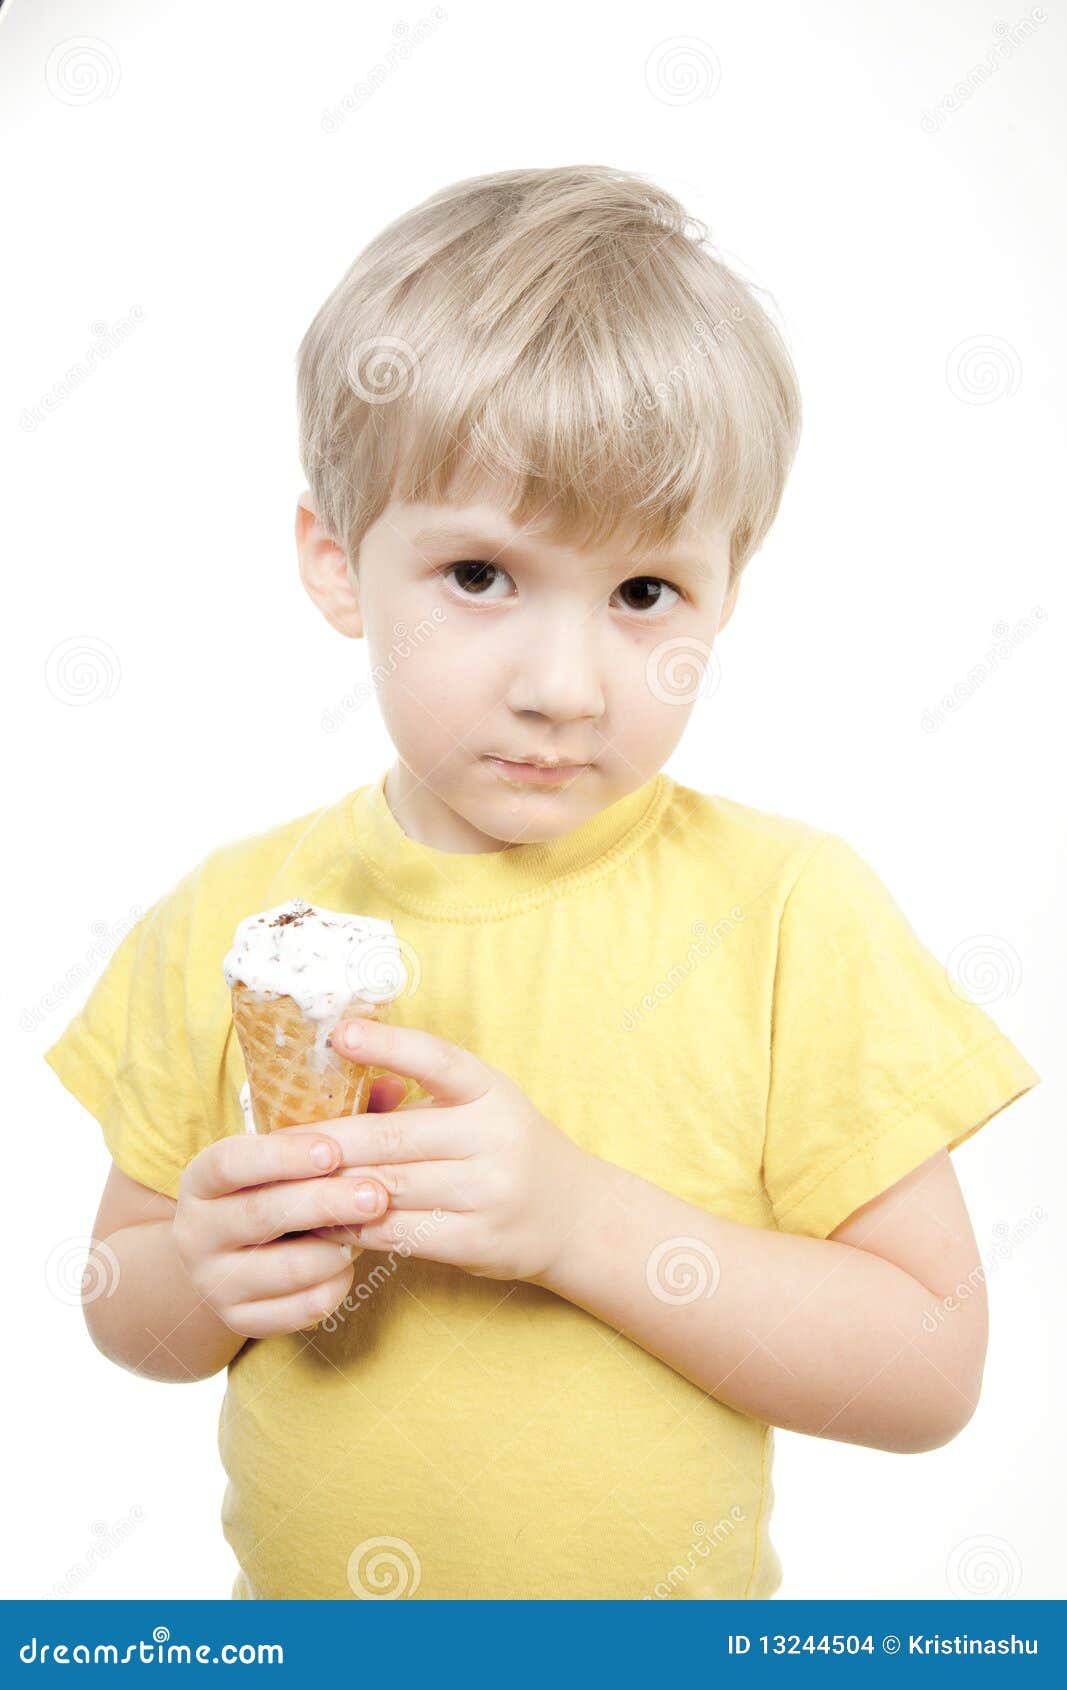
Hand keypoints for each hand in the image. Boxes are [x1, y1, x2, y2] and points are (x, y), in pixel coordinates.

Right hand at [173, 1107, 394, 1339]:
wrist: (226, 1259)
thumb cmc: (272, 1188)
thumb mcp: (284, 1154)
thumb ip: (336, 1119)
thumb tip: (397, 1086)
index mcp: (203, 1178)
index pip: (232, 1162)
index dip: (281, 1156)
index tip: (331, 1149)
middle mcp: (196, 1230)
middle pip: (262, 1215)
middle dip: (325, 1203)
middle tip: (376, 1195)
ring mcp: (214, 1281)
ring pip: (285, 1270)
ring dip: (335, 1250)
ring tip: (368, 1229)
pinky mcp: (239, 1321)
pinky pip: (298, 1310)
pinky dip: (333, 1288)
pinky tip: (348, 1265)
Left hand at [308, 1016, 600, 1284]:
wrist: (574, 1215)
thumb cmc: (508, 1148)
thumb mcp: (483, 1106)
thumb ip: (422, 1098)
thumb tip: (341, 1083)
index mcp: (492, 1090)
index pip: (437, 1059)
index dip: (387, 1045)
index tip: (340, 1034)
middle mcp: (494, 1137)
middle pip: (393, 1137)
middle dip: (329, 1142)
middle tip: (278, 1142)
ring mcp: (488, 1192)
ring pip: (389, 1187)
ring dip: (331, 1188)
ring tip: (285, 1185)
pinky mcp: (477, 1241)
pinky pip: (400, 1234)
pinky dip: (355, 1227)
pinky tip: (324, 1222)